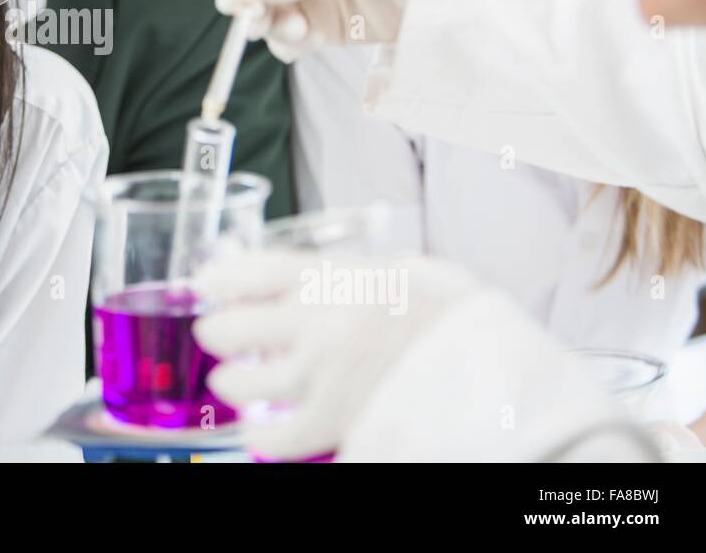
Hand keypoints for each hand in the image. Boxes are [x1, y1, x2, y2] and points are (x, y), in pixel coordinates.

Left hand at [192, 247, 478, 459]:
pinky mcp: (332, 423)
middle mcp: (316, 322)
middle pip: (229, 328)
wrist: (499, 370)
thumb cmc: (460, 317)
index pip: (249, 271)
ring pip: (239, 383)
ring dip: (231, 382)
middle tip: (219, 334)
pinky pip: (270, 436)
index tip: (205, 284)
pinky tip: (259, 427)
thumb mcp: (412, 269)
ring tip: (233, 381)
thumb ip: (362, 269)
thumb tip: (328, 271)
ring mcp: (320, 375)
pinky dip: (259, 433)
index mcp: (334, 277)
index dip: (217, 280)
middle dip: (218, 332)